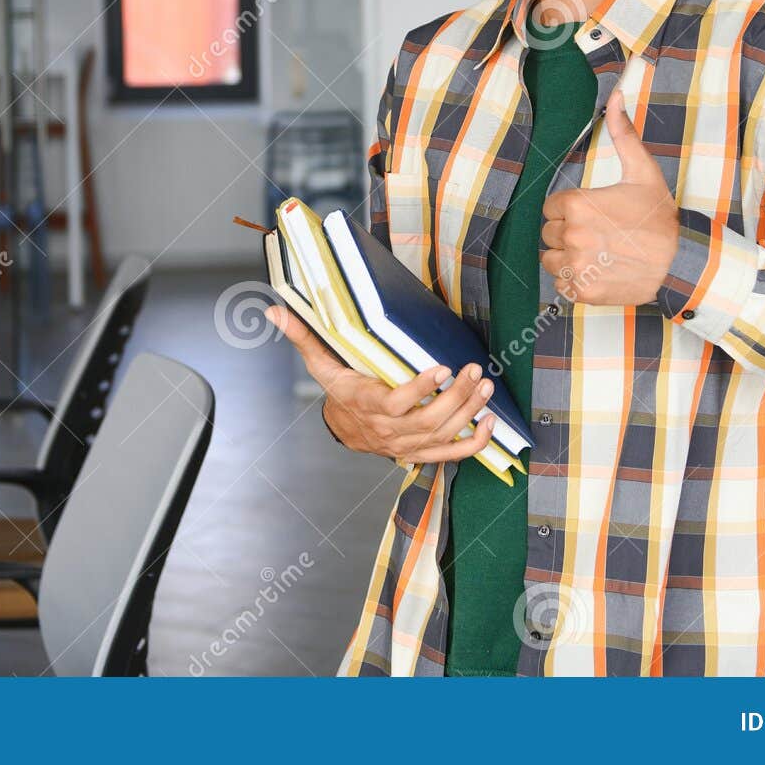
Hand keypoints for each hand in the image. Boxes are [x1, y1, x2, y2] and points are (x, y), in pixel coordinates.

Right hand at [265, 305, 496, 464]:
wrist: (346, 429)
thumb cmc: (339, 389)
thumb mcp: (321, 363)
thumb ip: (303, 337)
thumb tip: (274, 310)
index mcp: (365, 404)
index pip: (394, 403)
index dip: (418, 389)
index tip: (440, 367)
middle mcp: (388, 430)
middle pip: (426, 420)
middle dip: (455, 396)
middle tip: (474, 370)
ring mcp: (407, 444)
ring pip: (443, 433)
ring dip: (468, 411)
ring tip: (485, 385)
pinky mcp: (422, 451)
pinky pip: (451, 453)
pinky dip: (474, 443)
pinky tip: (490, 425)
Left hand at [538, 85, 678, 306]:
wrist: (681, 261)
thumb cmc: (660, 217)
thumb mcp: (643, 171)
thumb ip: (623, 133)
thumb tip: (616, 95)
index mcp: (576, 204)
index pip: (550, 208)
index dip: (569, 210)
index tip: (593, 214)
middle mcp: (571, 235)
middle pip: (549, 234)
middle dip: (568, 233)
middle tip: (600, 235)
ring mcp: (576, 266)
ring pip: (551, 260)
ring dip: (567, 257)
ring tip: (597, 253)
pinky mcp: (582, 291)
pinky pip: (560, 284)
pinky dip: (573, 281)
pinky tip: (598, 271)